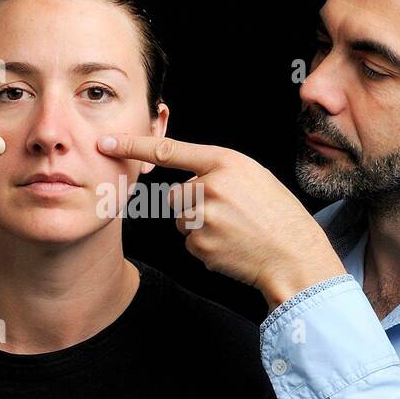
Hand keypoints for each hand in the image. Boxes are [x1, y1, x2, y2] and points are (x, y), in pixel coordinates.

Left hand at [97, 133, 345, 309]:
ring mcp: (204, 217)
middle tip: (230, 216)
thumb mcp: (253, 177)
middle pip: (175, 195)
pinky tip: (232, 247)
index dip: (132, 145)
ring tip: (234, 231)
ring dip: (199, 227)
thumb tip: (187, 181)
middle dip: (194, 205)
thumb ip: (218, 171)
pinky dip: (206, 247)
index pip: (169, 150)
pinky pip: (189, 243)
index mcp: (226, 162)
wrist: (295, 256)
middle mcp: (211, 186)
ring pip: (180, 220)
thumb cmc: (277, 215)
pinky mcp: (201, 245)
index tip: (104, 142)